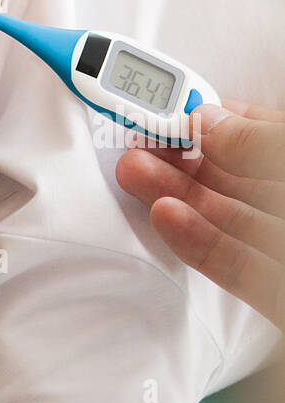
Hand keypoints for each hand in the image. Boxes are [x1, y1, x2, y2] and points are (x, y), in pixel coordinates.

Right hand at [115, 100, 284, 330]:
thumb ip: (258, 144)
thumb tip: (208, 121)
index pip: (255, 131)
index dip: (208, 116)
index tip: (165, 108)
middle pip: (231, 176)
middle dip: (176, 159)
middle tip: (133, 144)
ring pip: (225, 220)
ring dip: (173, 196)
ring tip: (131, 175)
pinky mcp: (279, 295)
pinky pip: (236, 268)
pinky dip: (197, 244)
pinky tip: (164, 218)